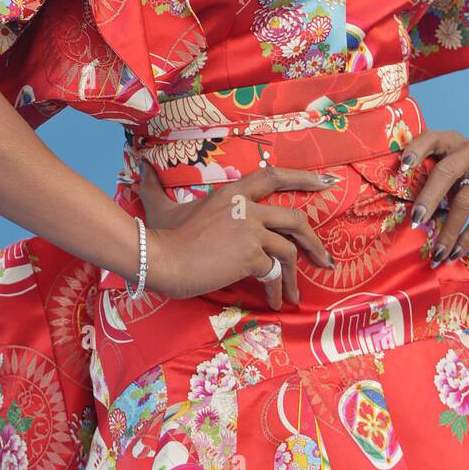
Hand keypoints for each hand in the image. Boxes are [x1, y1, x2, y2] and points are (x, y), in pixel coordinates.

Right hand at [136, 160, 337, 309]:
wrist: (157, 258)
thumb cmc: (159, 235)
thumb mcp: (160, 206)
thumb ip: (154, 186)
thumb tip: (140, 167)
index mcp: (232, 192)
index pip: (275, 176)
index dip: (304, 178)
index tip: (328, 182)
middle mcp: (247, 207)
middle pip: (295, 218)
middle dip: (314, 241)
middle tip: (324, 259)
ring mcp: (251, 231)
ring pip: (288, 251)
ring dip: (295, 276)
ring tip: (295, 295)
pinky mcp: (250, 256)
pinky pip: (273, 274)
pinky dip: (277, 290)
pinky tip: (274, 302)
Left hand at [398, 130, 468, 265]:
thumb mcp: (455, 166)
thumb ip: (433, 176)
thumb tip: (404, 212)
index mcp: (452, 142)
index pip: (431, 138)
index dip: (415, 150)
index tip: (401, 167)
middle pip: (446, 172)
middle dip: (428, 199)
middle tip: (415, 221)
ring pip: (464, 201)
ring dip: (449, 231)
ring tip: (437, 253)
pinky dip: (467, 238)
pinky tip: (456, 252)